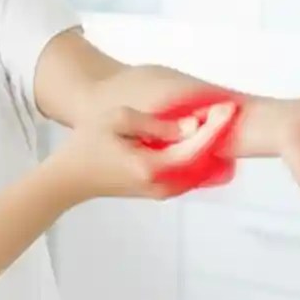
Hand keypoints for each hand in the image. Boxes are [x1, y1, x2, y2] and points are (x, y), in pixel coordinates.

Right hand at [44, 105, 234, 203]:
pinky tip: (200, 136)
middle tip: (227, 110)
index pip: (195, 148)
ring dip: (209, 145)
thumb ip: (156, 124)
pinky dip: (198, 155)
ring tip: (218, 120)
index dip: (215, 127)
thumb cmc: (89, 144)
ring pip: (198, 169)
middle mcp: (161, 185)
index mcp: (151, 168)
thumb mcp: (118, 120)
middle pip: (203, 161)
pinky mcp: (159, 190)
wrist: (70, 178)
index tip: (228, 108)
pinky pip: (188, 173)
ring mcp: (161, 192)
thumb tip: (191, 126)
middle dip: (218, 135)